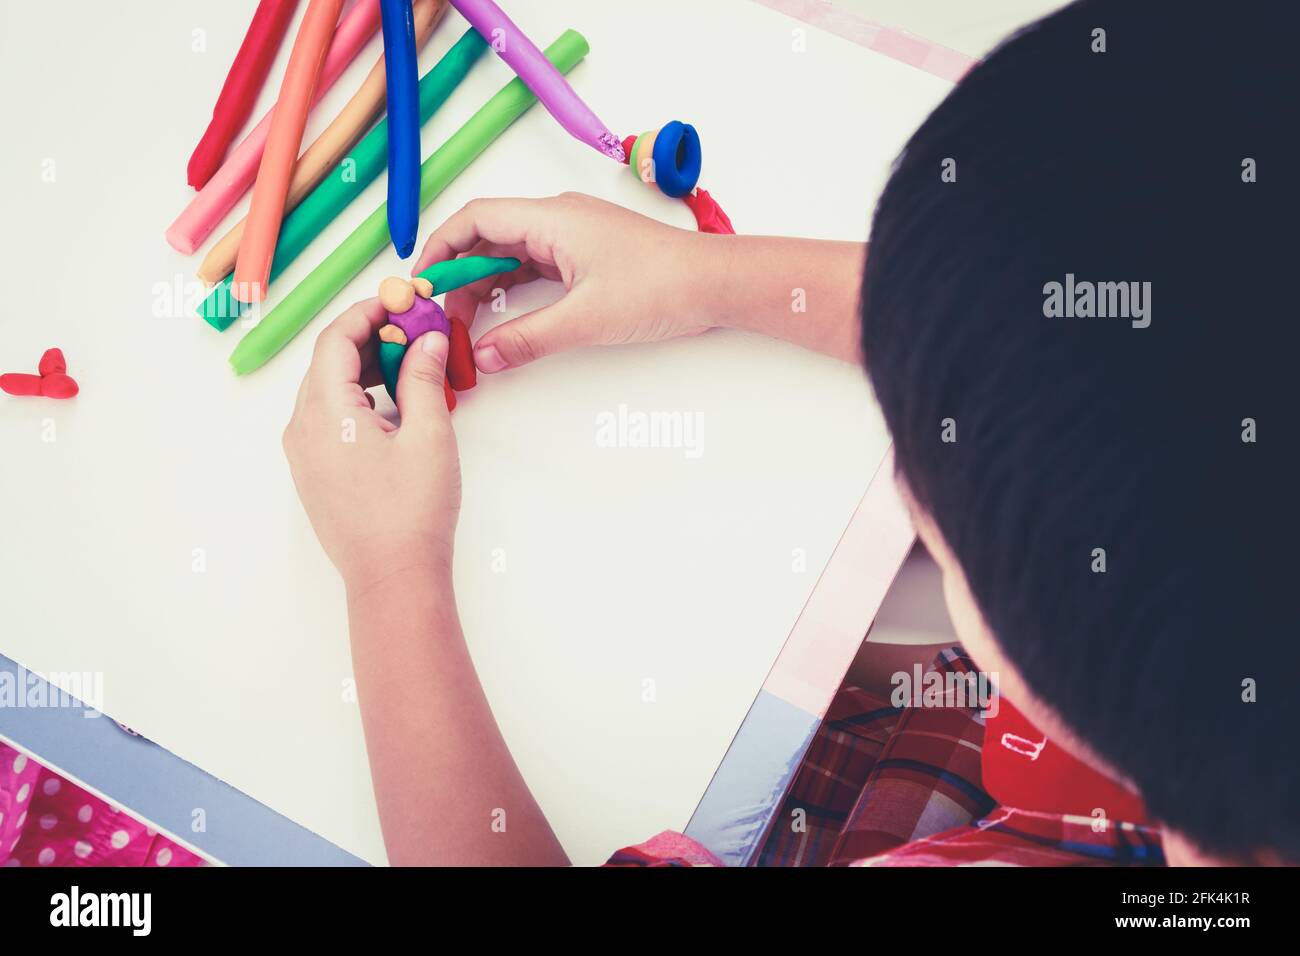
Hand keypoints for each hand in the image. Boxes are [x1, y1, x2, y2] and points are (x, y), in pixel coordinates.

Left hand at [282, 298, 460, 592]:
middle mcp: (303, 429)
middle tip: (414, 328)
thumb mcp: (428, 435)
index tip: (402, 300)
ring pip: (330, 390)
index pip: (336, 340)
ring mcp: (304, 454)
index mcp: (324, 413)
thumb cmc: (410, 513)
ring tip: (413, 365)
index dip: (369, 312)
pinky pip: (330, 418)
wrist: (393, 578)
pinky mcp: (315, 473)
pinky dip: (360, 398)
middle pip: (330, 362)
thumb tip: (426, 339)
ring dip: (368, 369)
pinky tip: (397, 405)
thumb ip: (423, 378)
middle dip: (371, 338)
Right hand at [412, 192, 713, 372]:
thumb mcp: (587, 320)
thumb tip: (484, 357)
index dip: (440, 250)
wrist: (715, 284)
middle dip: (457, 278)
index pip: (475, 220)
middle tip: (441, 320)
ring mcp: (571, 237)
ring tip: (466, 327)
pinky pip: (532, 267)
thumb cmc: (663, 286)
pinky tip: (501, 320)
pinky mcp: (585, 256)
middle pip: (486, 239)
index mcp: (552, 218)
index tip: (420, 286)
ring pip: (508, 256)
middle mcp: (557, 219)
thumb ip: (528, 339)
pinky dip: (510, 291)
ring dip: (483, 287)